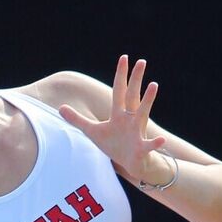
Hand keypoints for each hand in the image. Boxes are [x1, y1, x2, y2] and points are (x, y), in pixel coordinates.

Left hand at [58, 54, 169, 184]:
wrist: (129, 163)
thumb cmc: (113, 144)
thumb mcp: (93, 131)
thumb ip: (77, 119)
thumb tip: (60, 107)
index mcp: (118, 114)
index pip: (119, 90)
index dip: (120, 75)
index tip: (124, 58)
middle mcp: (130, 119)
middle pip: (133, 95)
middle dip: (136, 79)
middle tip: (142, 61)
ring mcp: (137, 132)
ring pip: (143, 113)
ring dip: (148, 100)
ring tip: (154, 85)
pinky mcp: (141, 148)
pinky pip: (149, 144)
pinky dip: (155, 143)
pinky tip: (161, 139)